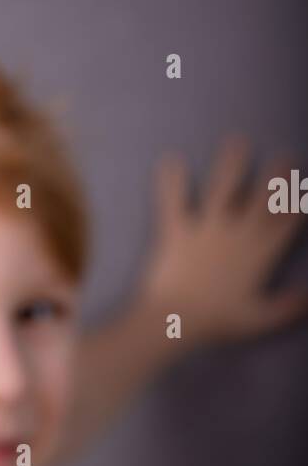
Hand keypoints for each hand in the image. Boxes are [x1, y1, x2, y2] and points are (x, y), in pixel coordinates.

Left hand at [138, 136, 307, 349]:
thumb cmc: (216, 323)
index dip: (297, 204)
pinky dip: (171, 182)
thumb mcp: (259, 320)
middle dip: (275, 178)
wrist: (173, 322)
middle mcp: (235, 236)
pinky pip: (172, 202)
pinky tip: (170, 160)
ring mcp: (205, 230)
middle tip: (285, 157)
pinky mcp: (174, 231)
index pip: (284, 224)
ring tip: (237, 141)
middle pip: (260, 200)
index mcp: (258, 256)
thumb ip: (288, 306)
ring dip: (231, 165)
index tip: (305, 186)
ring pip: (222, 190)